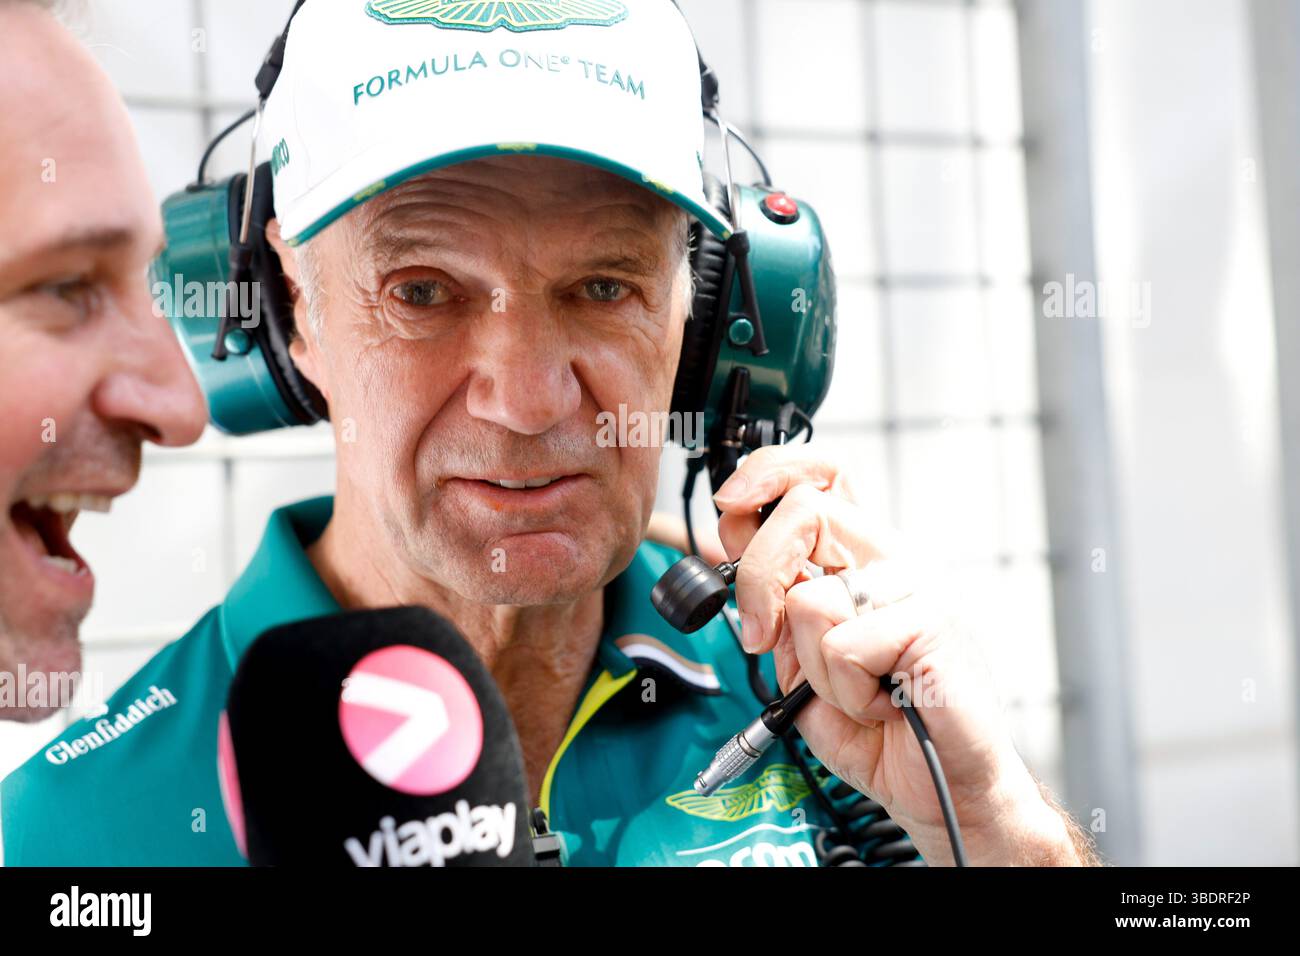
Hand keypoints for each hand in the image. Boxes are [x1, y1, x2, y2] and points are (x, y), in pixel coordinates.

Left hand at [712, 445, 1092, 865]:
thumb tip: (729, 551)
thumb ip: (775, 606)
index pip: (824, 474)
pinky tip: (880, 707)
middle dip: (758, 577)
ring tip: (855, 693)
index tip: (731, 503)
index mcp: (863, 559)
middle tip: (759, 637)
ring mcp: (918, 586)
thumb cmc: (878, 729)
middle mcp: (894, 559)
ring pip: (812, 596)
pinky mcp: (932, 622)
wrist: (941, 789)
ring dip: (812, 666)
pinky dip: (845, 692)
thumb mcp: (801, 661)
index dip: (770, 471)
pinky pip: (842, 646)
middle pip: (805, 511)